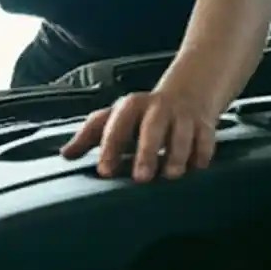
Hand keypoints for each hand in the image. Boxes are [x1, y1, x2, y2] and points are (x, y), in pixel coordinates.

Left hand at [58, 90, 217, 181]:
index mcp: (130, 107)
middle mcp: (156, 109)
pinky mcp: (205, 125)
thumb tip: (65, 155)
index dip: (109, 147)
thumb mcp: (115, 119)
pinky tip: (196, 168)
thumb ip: (90, 136)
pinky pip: (206, 140)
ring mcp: (182, 116)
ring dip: (176, 155)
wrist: (189, 91)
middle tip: (141, 178)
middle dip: (146, 152)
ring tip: (171, 175)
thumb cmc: (143, 114)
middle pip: (151, 128)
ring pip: (181, 134)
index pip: (116, 125)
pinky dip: (202, 154)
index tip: (105, 170)